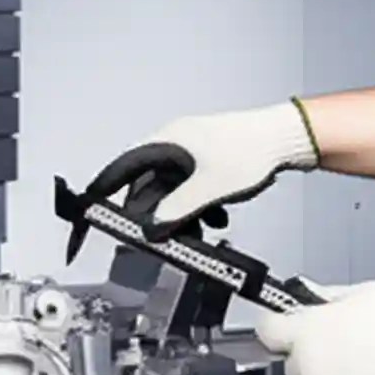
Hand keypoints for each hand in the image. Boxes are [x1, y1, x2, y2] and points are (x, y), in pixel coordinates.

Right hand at [85, 100, 318, 240]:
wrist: (286, 138)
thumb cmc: (251, 150)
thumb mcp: (210, 188)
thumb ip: (177, 210)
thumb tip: (151, 228)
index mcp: (166, 142)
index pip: (122, 169)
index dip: (103, 190)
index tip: (88, 208)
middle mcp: (173, 144)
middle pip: (148, 185)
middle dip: (156, 213)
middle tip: (161, 237)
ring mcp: (190, 151)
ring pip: (171, 190)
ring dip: (181, 213)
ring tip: (201, 228)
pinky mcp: (207, 160)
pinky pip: (189, 188)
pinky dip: (197, 205)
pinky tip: (216, 215)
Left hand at [256, 281, 374, 374]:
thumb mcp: (362, 293)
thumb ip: (327, 298)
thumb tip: (311, 296)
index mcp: (309, 331)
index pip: (270, 330)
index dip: (279, 326)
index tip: (284, 326)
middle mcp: (311, 367)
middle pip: (294, 363)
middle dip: (311, 356)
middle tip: (341, 346)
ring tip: (369, 365)